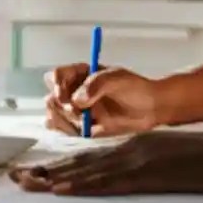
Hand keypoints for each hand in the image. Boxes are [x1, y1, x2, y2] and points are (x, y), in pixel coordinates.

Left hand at [8, 131, 202, 195]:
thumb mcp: (171, 155)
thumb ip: (148, 162)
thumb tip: (136, 174)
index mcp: (134, 145)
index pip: (89, 156)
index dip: (61, 164)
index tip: (38, 171)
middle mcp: (128, 150)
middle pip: (78, 161)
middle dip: (45, 170)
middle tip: (15, 176)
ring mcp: (134, 161)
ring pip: (85, 170)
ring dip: (52, 178)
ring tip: (25, 184)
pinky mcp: (144, 174)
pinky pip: (106, 182)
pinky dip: (81, 185)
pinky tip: (62, 188)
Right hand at [42, 64, 171, 136]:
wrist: (150, 108)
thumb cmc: (135, 88)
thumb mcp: (117, 79)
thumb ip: (96, 85)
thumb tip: (77, 101)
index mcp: (81, 73)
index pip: (57, 75)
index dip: (56, 84)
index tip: (64, 95)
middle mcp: (74, 90)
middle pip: (52, 96)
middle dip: (61, 106)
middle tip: (77, 111)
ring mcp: (77, 109)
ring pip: (53, 114)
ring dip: (62, 119)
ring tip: (83, 121)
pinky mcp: (81, 125)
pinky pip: (62, 128)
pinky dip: (66, 130)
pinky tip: (81, 128)